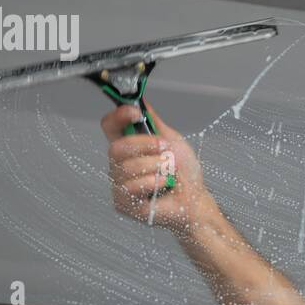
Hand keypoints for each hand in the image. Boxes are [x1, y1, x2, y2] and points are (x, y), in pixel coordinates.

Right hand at [102, 102, 211, 232]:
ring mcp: (119, 184)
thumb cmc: (184, 173)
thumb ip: (154, 123)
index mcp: (128, 147)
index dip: (119, 116)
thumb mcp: (171, 140)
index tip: (135, 113)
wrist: (194, 199)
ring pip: (127, 168)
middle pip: (116, 147)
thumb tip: (141, 101)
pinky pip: (133, 187)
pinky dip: (155, 182)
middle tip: (165, 149)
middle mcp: (119, 165)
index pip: (110, 126)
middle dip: (145, 146)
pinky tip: (163, 187)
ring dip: (156, 166)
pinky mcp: (124, 203)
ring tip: (169, 172)